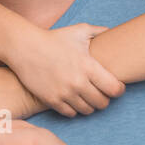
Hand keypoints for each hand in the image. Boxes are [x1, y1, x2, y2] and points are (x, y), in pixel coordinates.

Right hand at [6, 23, 125, 116]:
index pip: (115, 89)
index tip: (116, 87)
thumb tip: (112, 31)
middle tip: (101, 93)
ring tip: (87, 97)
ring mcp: (64, 93)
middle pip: (102, 103)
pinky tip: (73, 100)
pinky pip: (70, 113)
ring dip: (90, 105)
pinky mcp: (52, 100)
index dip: (119, 90)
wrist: (25, 47)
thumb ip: (99, 31)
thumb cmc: (54, 38)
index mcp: (88, 66)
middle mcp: (78, 82)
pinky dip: (74, 109)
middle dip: (105, 99)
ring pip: (88, 110)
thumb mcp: (79, 31)